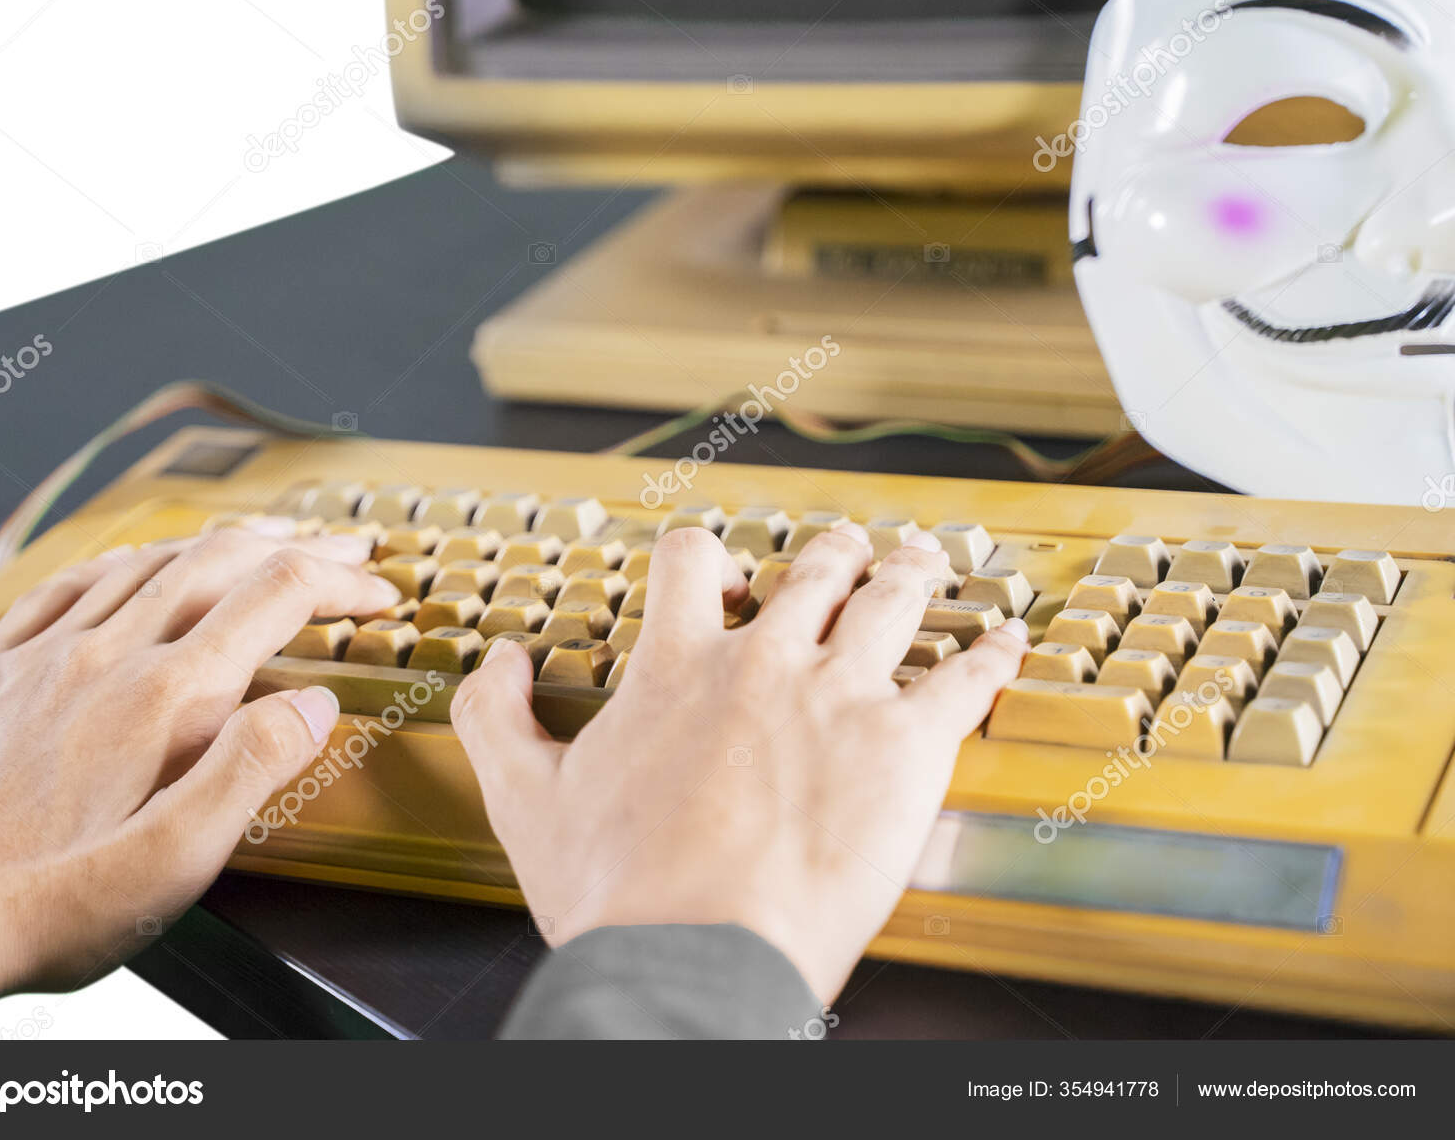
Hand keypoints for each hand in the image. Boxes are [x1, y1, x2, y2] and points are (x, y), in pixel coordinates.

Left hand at [0, 524, 398, 1036]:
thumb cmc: (49, 906)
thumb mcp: (175, 862)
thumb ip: (254, 771)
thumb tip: (315, 703)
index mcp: (164, 700)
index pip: (276, 595)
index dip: (342, 580)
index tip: (379, 592)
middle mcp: (105, 658)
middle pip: (220, 561)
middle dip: (298, 545)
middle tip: (347, 548)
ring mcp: (43, 657)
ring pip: (149, 560)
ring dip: (221, 543)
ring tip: (265, 542)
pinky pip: (66, 584)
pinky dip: (124, 559)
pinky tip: (139, 561)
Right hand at [452, 523, 1027, 1003]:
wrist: (695, 956)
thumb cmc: (617, 892)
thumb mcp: (523, 798)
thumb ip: (496, 715)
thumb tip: (496, 660)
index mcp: (679, 665)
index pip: (691, 560)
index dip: (705, 555)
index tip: (718, 575)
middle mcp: (766, 661)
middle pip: (814, 570)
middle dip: (834, 554)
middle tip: (850, 551)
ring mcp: (842, 695)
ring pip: (893, 599)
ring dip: (912, 572)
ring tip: (926, 561)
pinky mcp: (907, 746)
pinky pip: (966, 676)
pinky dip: (993, 652)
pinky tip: (1009, 640)